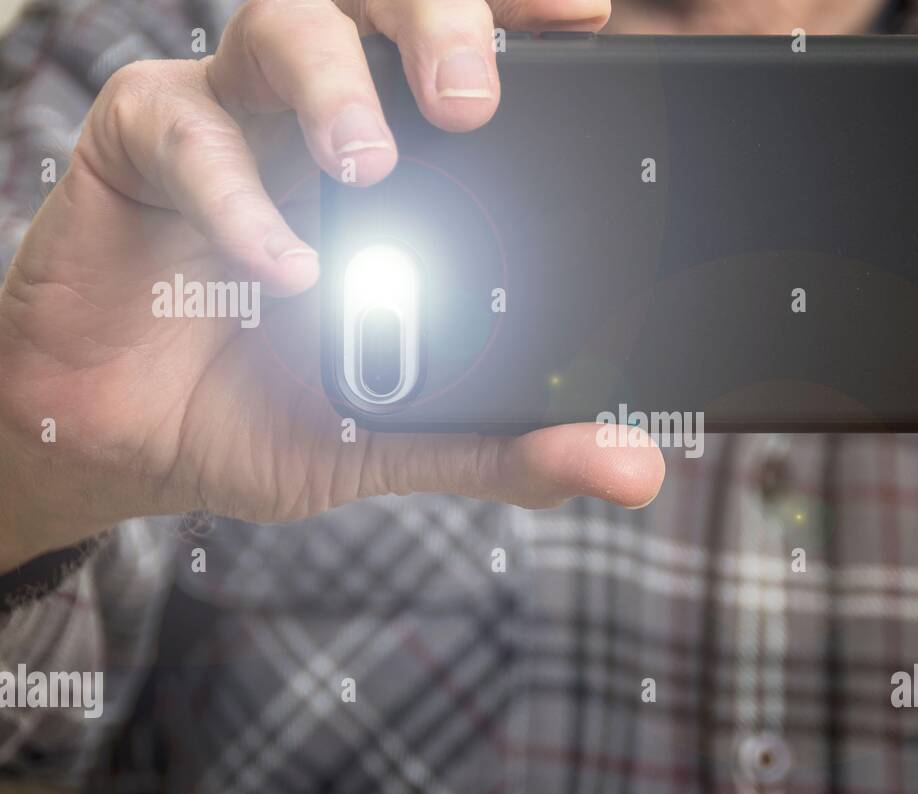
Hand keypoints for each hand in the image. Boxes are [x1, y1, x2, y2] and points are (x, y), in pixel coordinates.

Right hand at [0, 0, 662, 572]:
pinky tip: (285, 267)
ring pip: (289, 26)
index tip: (587, 23)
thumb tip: (634, 470)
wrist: (129, 446)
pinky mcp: (142, 141)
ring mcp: (233, 117)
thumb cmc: (267, 413)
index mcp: (405, 168)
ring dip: (335, 86)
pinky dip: (238, 197)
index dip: (521, 19)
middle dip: (439, 26)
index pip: (467, 59)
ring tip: (370, 165)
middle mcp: (324, 117)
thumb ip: (512, 446)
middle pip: (386, 9)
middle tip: (476, 100)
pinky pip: (189, 133)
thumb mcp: (403, 438)